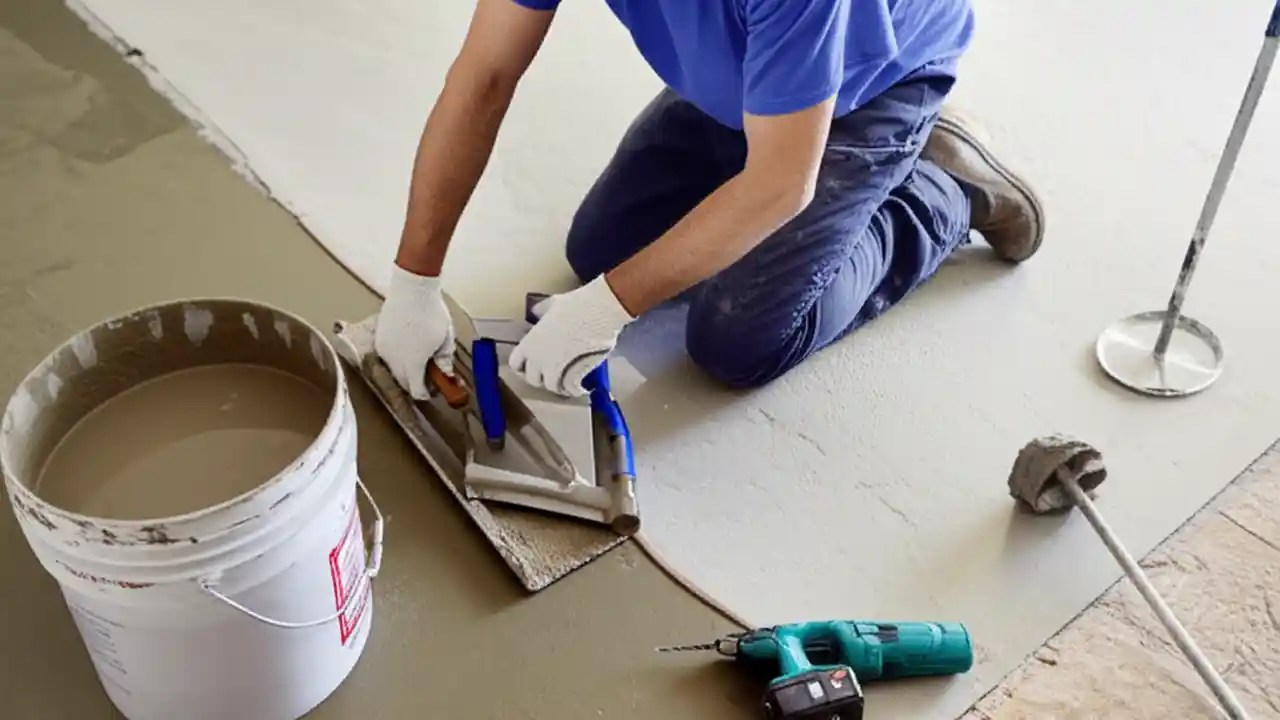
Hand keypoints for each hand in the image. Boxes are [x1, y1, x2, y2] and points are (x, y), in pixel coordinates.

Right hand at [374, 265, 455, 399]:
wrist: (412, 290)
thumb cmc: (432, 313)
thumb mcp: (446, 338)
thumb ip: (444, 360)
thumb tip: (444, 372)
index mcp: (413, 363)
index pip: (416, 391)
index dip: (427, 394)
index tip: (435, 389)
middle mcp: (394, 360)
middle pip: (404, 384)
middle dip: (417, 384)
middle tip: (430, 375)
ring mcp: (384, 349)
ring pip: (394, 371)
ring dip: (406, 371)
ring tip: (420, 359)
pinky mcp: (379, 339)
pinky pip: (388, 357)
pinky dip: (398, 359)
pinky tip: (409, 347)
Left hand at [509, 275, 633, 395]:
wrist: (597, 312)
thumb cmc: (575, 305)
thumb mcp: (551, 305)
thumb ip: (541, 312)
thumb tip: (537, 312)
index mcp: (529, 343)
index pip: (516, 364)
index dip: (524, 366)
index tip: (532, 365)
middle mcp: (538, 360)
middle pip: (532, 379)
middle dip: (542, 378)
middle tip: (552, 374)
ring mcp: (555, 370)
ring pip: (551, 387)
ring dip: (559, 386)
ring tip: (567, 384)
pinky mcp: (573, 376)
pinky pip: (571, 391)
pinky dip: (576, 391)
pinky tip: (582, 388)